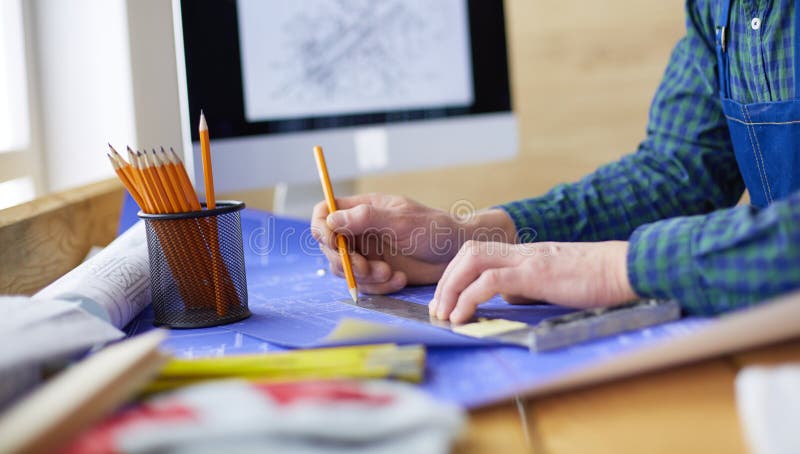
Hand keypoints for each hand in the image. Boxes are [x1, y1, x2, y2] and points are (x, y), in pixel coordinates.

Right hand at [311, 194, 516, 293]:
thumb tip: (332, 220)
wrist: (458, 254)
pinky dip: (379, 287)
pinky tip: (399, 280)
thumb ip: (366, 218)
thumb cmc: (435, 229)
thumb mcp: (401, 221)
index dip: (322, 228)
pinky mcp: (377, 273)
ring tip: (390, 274)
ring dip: (364, 277)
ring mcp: (367, 252)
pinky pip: (364, 285)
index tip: (334, 242)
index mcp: (362, 209)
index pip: (324, 213)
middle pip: (329, 246)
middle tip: (367, 268)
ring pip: (345, 269)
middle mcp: (360, 230)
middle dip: (346, 261)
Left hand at [429, 240, 637, 322]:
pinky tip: (462, 317)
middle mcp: (521, 251)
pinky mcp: (536, 273)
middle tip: (437, 309)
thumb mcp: (554, 282)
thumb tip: (509, 297)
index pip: (477, 253)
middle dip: (445, 281)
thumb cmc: (597, 280)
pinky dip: (469, 298)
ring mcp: (527, 259)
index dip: (455, 274)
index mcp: (524, 254)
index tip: (446, 301)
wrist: (625, 269)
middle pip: (467, 253)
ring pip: (472, 261)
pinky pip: (491, 281)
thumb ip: (528, 286)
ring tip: (444, 314)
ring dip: (451, 288)